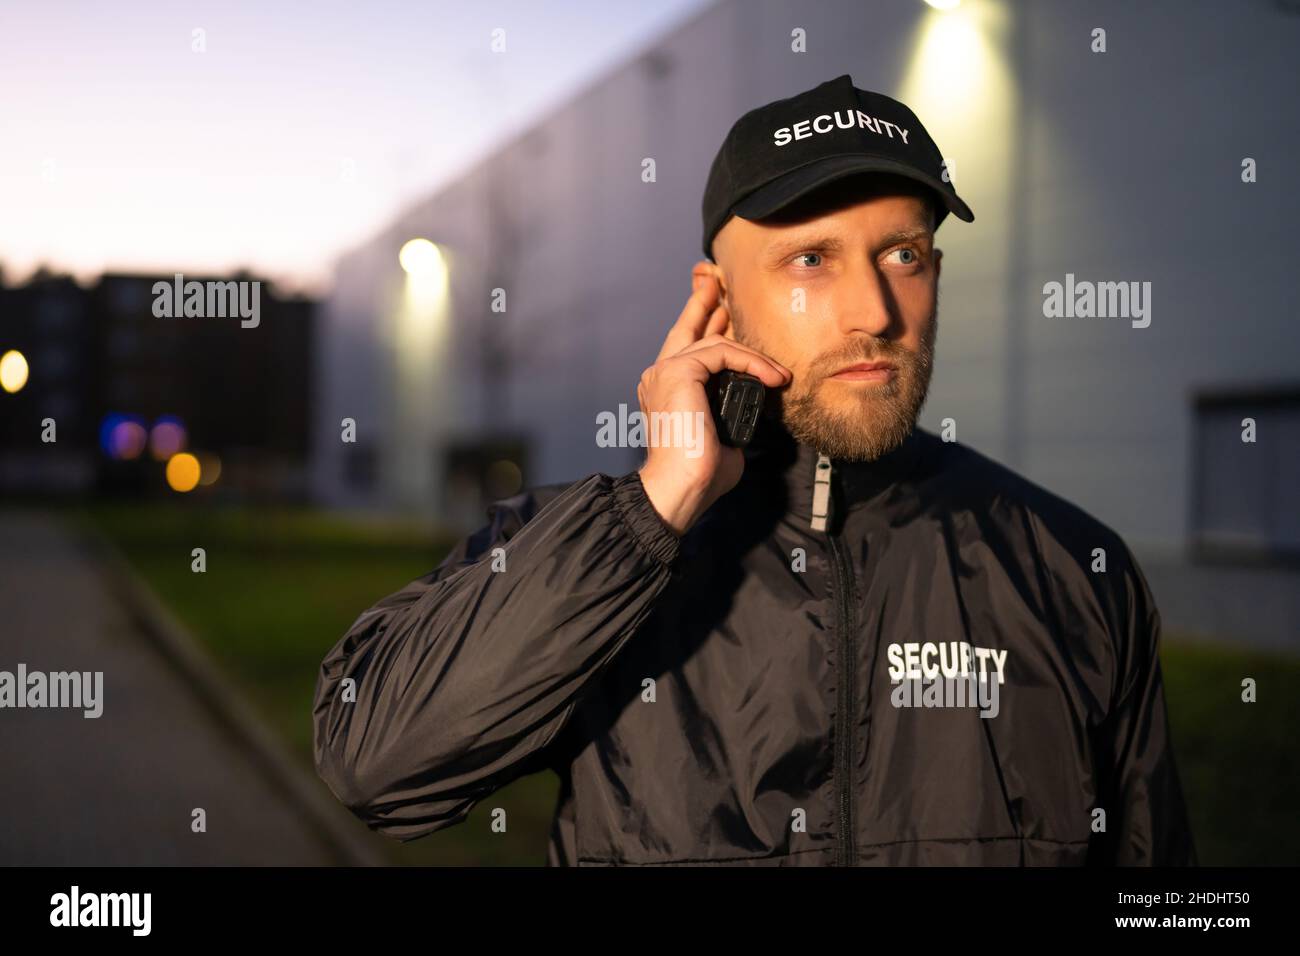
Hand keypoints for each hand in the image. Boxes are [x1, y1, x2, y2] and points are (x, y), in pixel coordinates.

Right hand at [636, 262, 789, 535]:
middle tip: (722, 284)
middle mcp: (659, 374)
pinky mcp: (677, 372)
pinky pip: (722, 352)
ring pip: (714, 341)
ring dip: (752, 352)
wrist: (683, 487)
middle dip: (709, 303)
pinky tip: (773, 378)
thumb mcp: (724, 434)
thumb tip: (754, 409)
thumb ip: (733, 414)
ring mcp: (665, 370)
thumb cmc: (700, 472)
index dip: (701, 321)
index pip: (685, 346)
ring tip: (778, 369)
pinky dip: (752, 363)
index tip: (720, 306)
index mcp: (666, 389)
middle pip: (689, 328)